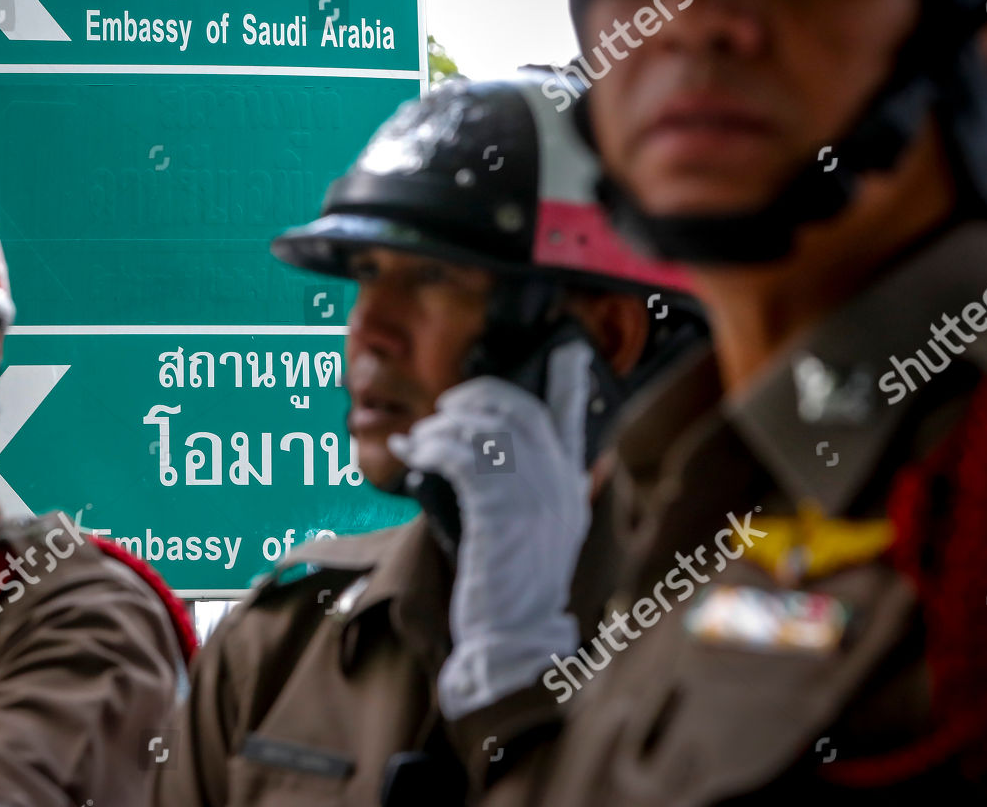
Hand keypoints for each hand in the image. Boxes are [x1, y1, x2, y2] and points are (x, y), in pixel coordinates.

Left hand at [389, 368, 590, 718]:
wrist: (513, 638)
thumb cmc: (513, 586)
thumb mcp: (536, 532)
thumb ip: (529, 489)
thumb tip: (487, 449)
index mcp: (572, 486)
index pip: (573, 419)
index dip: (568, 381)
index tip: (565, 349)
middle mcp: (559, 484)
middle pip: (521, 411)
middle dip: (480, 395)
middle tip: (448, 406)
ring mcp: (533, 497)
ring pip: (486, 430)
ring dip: (444, 426)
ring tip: (421, 439)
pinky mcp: (500, 512)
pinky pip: (462, 457)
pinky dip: (431, 447)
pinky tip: (413, 453)